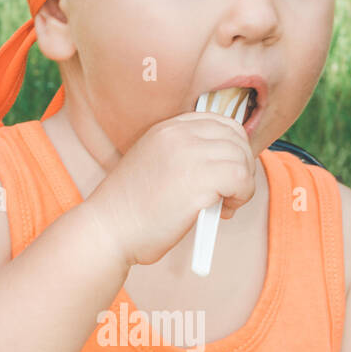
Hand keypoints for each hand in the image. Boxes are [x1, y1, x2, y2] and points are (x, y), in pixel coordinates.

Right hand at [84, 110, 254, 267]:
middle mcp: (179, 135)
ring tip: (224, 205)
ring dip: (242, 185)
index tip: (227, 171)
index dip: (233, 147)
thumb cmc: (130, 210)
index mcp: (167, 129)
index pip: (220, 121)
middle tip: (229, 192)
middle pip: (236, 137)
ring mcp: (189, 154)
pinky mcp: (199, 180)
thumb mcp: (154, 165)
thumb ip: (183, 157)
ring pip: (242, 159)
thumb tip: (224, 163)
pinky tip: (224, 211)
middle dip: (241, 165)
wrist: (108, 229)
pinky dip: (242, 196)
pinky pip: (242, 179)